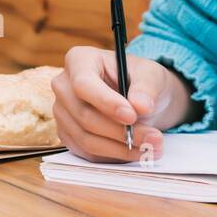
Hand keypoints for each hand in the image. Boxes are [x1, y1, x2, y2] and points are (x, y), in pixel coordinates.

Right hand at [51, 46, 174, 162]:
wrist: (138, 100)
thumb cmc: (140, 80)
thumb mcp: (151, 75)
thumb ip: (146, 87)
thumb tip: (141, 106)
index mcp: (79, 60)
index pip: (84, 84)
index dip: (106, 103)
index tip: (132, 116)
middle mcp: (64, 86)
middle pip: (84, 115)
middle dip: (120, 131)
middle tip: (153, 137)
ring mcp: (62, 113)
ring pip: (86, 138)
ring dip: (121, 148)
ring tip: (152, 146)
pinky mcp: (68, 135)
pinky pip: (88, 153)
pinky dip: (114, 156)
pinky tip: (136, 151)